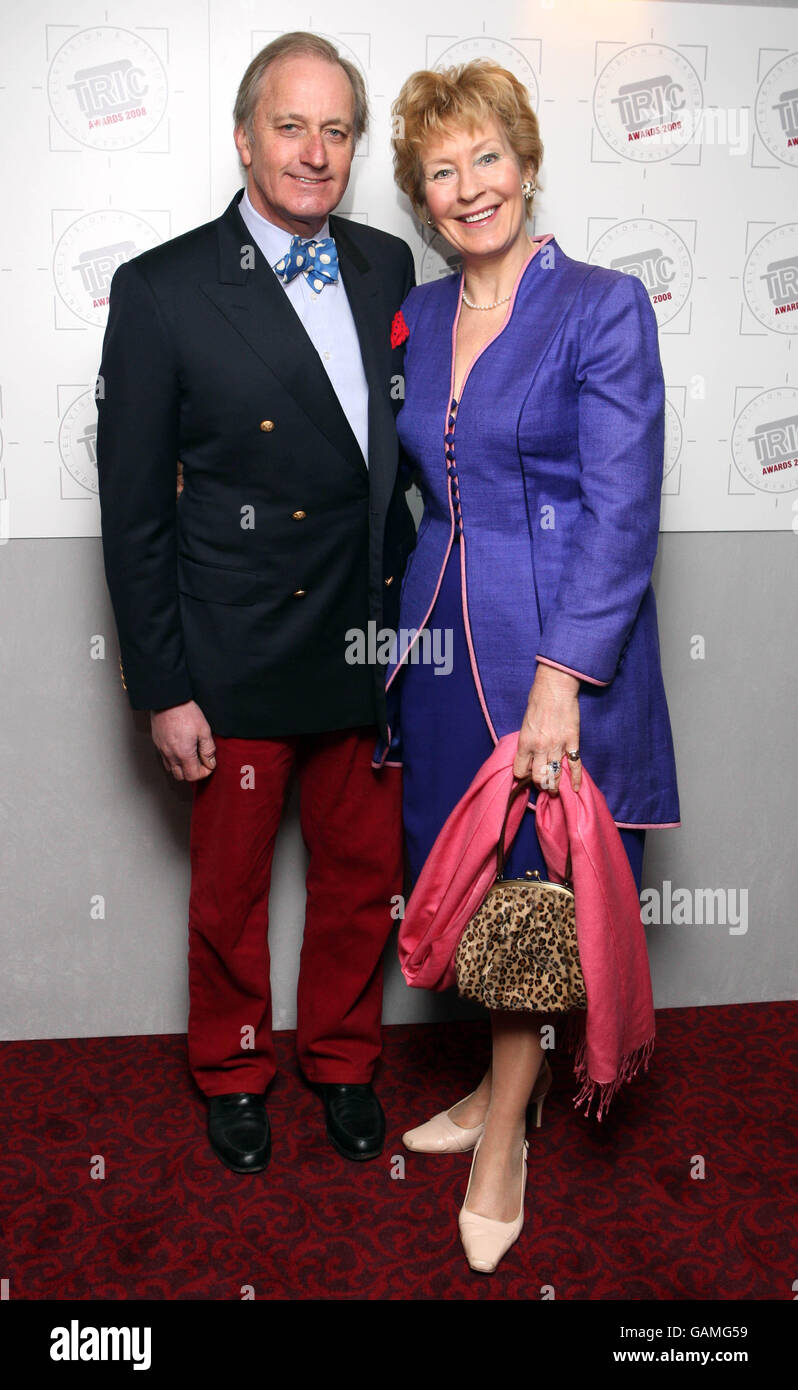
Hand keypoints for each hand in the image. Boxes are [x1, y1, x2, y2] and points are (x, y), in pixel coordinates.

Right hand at [150, 700, 215, 781]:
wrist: (167, 700)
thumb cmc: (185, 712)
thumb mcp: (204, 730)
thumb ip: (208, 749)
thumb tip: (210, 762)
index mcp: (184, 754)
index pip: (193, 775)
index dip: (204, 772)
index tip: (209, 764)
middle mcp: (171, 755)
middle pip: (181, 776)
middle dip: (193, 773)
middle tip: (201, 762)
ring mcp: (162, 750)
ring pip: (171, 770)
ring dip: (182, 768)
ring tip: (191, 756)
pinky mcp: (157, 743)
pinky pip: (165, 760)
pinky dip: (173, 760)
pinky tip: (181, 750)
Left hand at [512, 664, 581, 795]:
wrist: (555, 687)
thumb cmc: (537, 700)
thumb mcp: (525, 723)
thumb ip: (527, 741)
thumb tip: (529, 756)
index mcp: (525, 742)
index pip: (520, 771)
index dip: (522, 775)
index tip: (526, 774)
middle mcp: (540, 747)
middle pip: (539, 777)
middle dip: (540, 783)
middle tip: (542, 784)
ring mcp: (558, 746)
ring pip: (555, 775)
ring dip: (554, 784)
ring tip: (554, 789)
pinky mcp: (573, 742)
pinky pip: (574, 765)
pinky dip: (574, 779)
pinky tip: (574, 788)